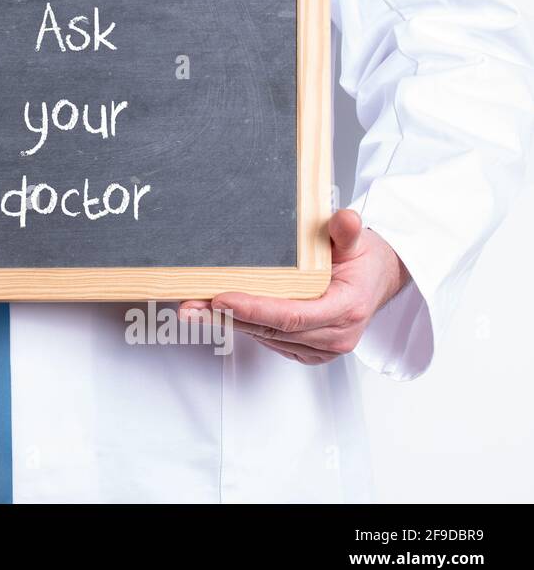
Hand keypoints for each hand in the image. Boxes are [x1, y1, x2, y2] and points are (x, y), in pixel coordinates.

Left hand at [178, 208, 409, 364]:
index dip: (254, 309)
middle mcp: (335, 335)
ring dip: (230, 323)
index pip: (293, 315)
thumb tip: (346, 218)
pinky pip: (272, 342)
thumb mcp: (357, 240)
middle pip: (272, 329)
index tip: (221, 299)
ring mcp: (323, 347)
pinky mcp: (310, 351)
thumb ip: (346, 230)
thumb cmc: (364, 261)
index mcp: (346, 309)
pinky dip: (246, 327)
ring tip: (194, 308)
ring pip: (267, 337)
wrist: (378, 281)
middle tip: (190, 304)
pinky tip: (220, 314)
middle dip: (228, 317)